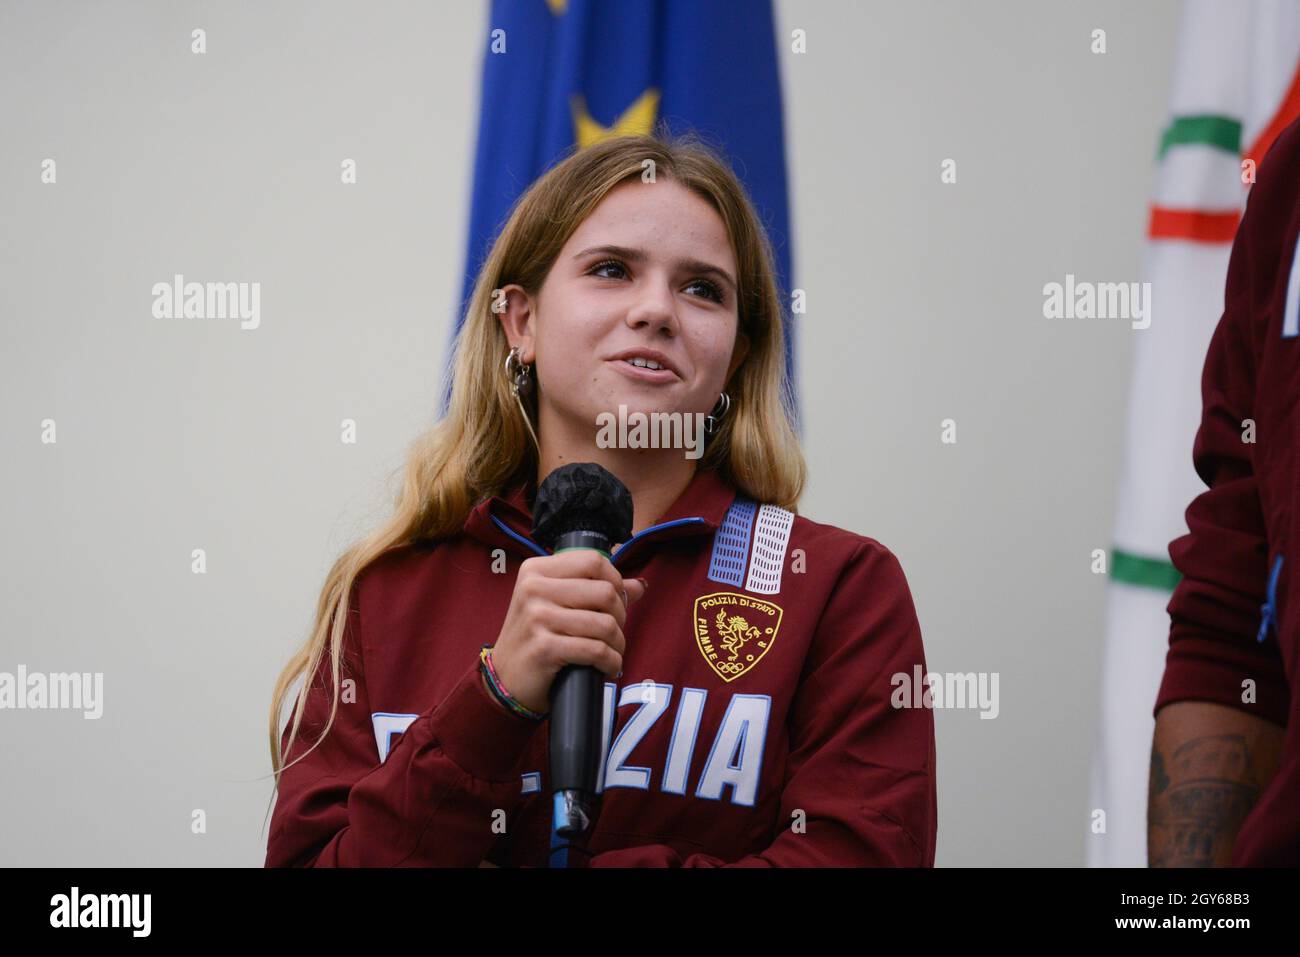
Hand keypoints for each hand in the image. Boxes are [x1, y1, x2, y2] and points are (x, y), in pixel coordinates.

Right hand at [489, 550, 646, 714]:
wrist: (506, 679)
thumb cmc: (535, 637)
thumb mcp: (556, 604)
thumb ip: (595, 590)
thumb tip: (639, 585)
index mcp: (536, 570)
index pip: (593, 561)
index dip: (615, 581)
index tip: (615, 601)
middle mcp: (533, 589)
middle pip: (605, 591)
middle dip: (620, 615)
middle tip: (613, 631)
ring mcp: (536, 618)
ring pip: (605, 624)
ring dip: (618, 643)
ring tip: (612, 651)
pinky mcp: (544, 648)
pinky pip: (596, 650)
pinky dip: (611, 662)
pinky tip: (608, 667)